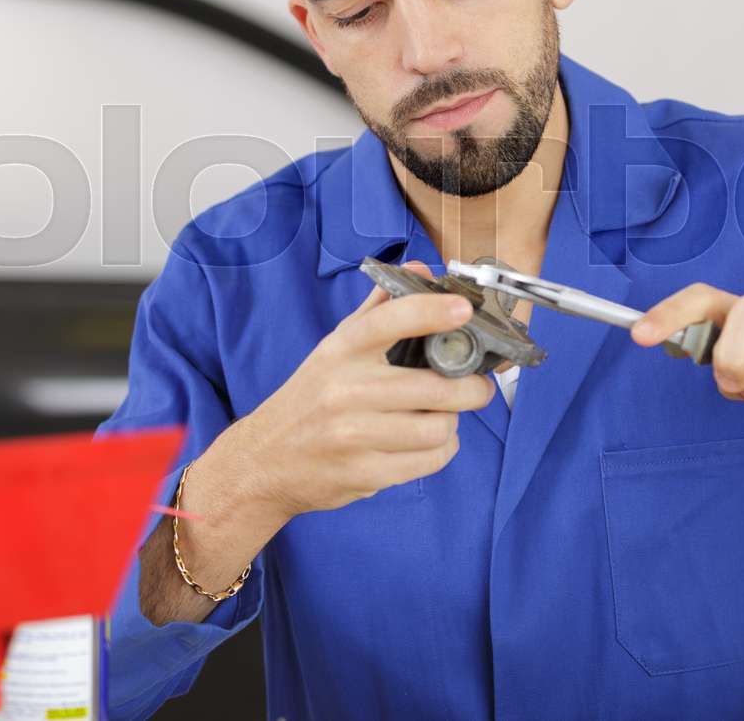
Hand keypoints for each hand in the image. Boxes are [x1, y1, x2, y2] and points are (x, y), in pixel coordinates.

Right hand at [238, 261, 496, 516]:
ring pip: (438, 428)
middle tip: (477, 386)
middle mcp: (345, 389)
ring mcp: (352, 435)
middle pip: (435, 387)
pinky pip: (428, 461)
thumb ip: (379, 310)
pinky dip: (441, 451)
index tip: (462, 310)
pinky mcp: (363, 473)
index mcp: (341, 350)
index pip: (390, 320)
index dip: (432, 311)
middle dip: (472, 388)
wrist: (266, 460)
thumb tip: (420, 271)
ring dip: (452, 423)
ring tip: (443, 416)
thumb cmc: (311, 398)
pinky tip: (429, 442)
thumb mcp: (335, 348)